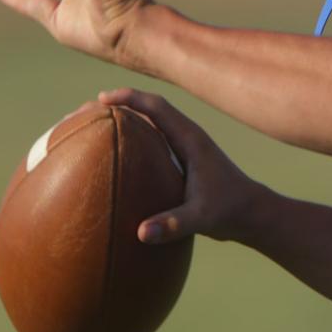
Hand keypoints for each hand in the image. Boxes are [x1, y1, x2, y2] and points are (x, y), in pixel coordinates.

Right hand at [99, 87, 263, 244]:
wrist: (250, 214)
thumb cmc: (230, 211)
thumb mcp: (202, 218)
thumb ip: (174, 224)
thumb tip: (140, 233)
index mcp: (190, 139)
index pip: (157, 108)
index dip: (129, 98)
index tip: (101, 99)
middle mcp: (185, 136)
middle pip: (146, 109)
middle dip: (115, 105)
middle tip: (80, 113)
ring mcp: (181, 146)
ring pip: (146, 124)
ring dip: (118, 120)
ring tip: (85, 126)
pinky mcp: (178, 159)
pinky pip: (147, 141)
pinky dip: (126, 140)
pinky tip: (105, 154)